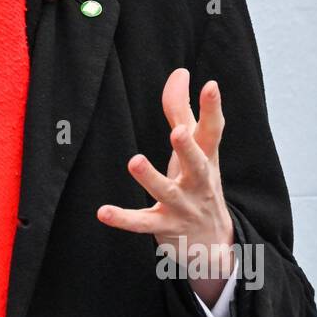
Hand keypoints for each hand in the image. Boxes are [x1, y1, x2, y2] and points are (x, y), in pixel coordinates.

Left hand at [96, 68, 236, 296]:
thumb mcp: (196, 149)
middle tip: (178, 131)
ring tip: (134, 161)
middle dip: (187, 147)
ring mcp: (183, 206)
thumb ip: (183, 111)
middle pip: (197, 163)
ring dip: (151, 178)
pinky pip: (143, 223)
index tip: (211, 85)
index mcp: (206, 158)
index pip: (212, 130)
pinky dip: (124, 218)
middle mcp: (199, 181)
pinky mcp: (165, 226)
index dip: (212, 108)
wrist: (213, 244)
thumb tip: (180, 72)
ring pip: (167, 192)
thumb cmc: (198, 183)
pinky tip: (103, 212)